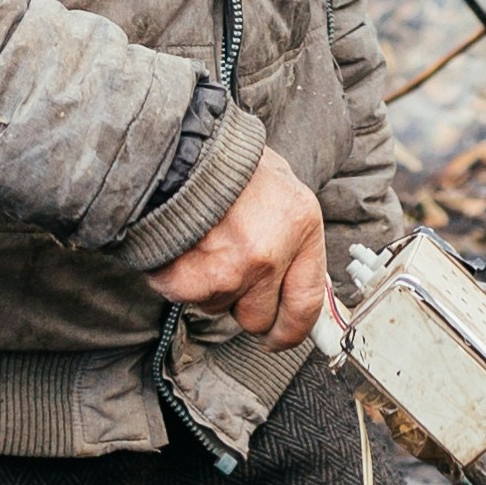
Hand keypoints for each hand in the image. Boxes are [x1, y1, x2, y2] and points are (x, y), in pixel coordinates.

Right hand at [149, 147, 332, 346]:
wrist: (180, 147)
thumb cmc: (230, 162)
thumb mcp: (282, 186)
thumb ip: (294, 238)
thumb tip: (299, 284)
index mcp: (301, 229)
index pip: (306, 304)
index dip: (293, 330)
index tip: (282, 337)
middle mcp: (271, 256)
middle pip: (259, 317)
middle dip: (243, 305)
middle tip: (229, 274)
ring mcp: (231, 271)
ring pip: (218, 306)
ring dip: (210, 285)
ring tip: (205, 242)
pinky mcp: (191, 280)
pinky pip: (187, 298)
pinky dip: (179, 279)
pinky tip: (183, 247)